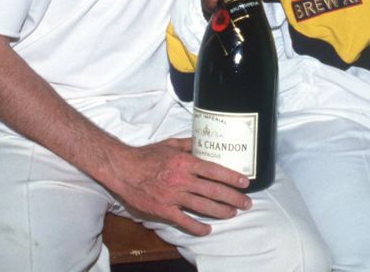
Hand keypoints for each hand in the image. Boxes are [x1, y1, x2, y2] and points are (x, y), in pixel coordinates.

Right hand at [109, 137, 252, 235]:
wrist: (123, 169)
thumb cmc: (146, 155)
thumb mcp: (170, 144)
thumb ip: (190, 144)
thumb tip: (205, 141)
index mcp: (184, 162)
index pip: (214, 170)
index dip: (231, 177)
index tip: (244, 182)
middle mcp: (181, 179)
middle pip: (213, 190)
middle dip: (233, 197)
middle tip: (246, 202)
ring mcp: (172, 196)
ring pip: (203, 206)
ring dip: (221, 211)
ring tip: (233, 212)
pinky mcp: (163, 210)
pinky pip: (184, 220)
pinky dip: (197, 226)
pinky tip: (207, 229)